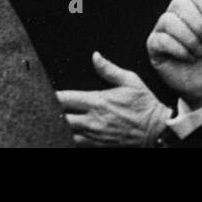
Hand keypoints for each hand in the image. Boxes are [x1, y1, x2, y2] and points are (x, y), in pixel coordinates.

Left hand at [56, 52, 171, 146]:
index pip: (66, 99)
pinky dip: (69, 137)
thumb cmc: (144, 104)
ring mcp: (95, 136)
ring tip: (52, 119)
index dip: (52, 95)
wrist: (157, 130)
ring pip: (67, 132)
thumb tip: (95, 56)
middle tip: (44, 106)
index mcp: (98, 102)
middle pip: (61, 118)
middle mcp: (93, 120)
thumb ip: (109, 69)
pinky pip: (77, 143)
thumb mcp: (130, 80)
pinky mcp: (99, 146)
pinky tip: (66, 131)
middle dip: (51, 111)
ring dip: (59, 125)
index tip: (45, 91)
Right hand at [146, 0, 201, 106]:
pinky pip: (161, 39)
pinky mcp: (154, 45)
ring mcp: (163, 28)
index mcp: (195, 5)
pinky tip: (189, 57)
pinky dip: (179, 50)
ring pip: (169, 20)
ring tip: (201, 51)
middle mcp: (176, 12)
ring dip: (190, 39)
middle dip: (199, 24)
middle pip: (179, 3)